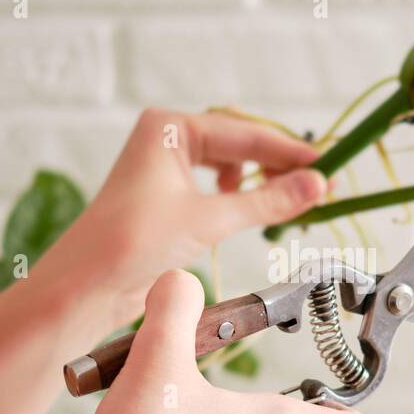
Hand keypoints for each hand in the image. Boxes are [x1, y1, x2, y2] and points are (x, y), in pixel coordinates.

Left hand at [34, 108, 326, 326]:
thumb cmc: (133, 242)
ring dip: (260, 181)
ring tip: (290, 199)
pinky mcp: (167, 198)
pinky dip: (240, 197)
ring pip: (229, 165)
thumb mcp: (210, 219)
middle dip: (277, 165)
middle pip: (239, 144)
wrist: (87, 285)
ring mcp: (165, 168)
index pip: (244, 133)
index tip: (327, 165)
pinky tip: (250, 209)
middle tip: (318, 185)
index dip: (288, 151)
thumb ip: (268, 200)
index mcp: (169, 127)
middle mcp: (165, 140)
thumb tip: (317, 186)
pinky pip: (216, 188)